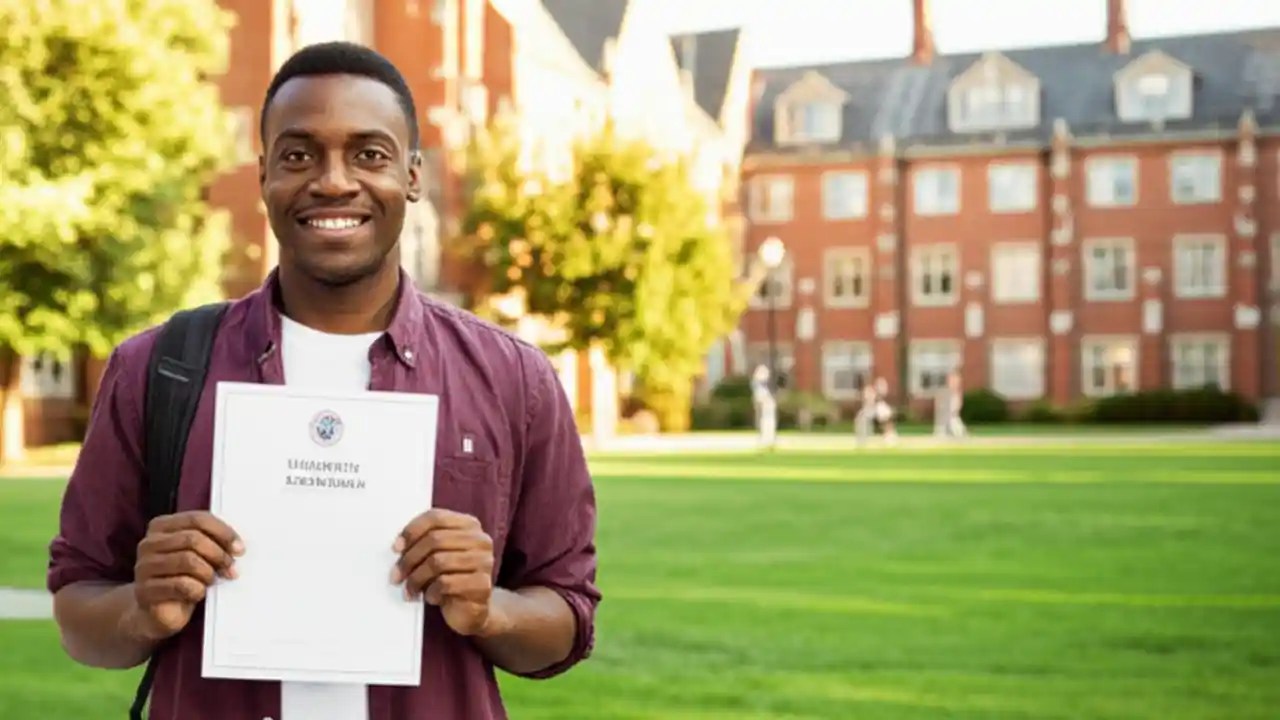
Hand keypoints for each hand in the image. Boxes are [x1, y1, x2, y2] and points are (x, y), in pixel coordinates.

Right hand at [130, 511, 242, 641]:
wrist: (159, 612)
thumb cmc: (184, 577)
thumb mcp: (198, 555)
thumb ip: (212, 542)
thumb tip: (237, 546)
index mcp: (161, 527)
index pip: (197, 519)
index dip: (223, 532)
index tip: (239, 549)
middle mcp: (149, 543)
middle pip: (193, 539)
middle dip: (219, 554)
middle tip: (231, 568)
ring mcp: (144, 567)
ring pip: (187, 561)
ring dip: (208, 573)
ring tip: (213, 581)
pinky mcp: (145, 590)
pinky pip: (180, 585)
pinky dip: (197, 589)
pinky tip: (199, 593)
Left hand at [392, 509, 500, 636]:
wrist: (471, 610)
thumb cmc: (450, 578)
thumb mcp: (437, 555)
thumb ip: (424, 543)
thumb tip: (398, 546)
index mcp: (470, 525)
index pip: (436, 517)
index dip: (412, 531)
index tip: (396, 548)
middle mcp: (480, 540)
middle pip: (435, 539)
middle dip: (409, 559)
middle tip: (396, 575)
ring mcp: (484, 562)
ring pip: (438, 562)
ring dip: (416, 579)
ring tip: (410, 590)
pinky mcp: (482, 585)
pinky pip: (446, 583)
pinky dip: (431, 592)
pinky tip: (430, 598)